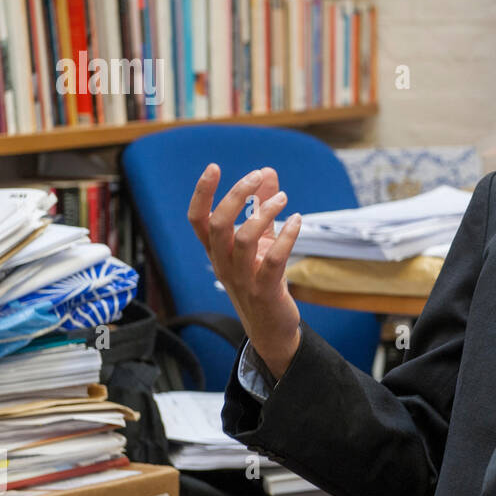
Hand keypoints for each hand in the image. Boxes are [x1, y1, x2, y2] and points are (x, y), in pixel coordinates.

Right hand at [188, 164, 301, 379]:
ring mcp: (243, 279)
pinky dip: (286, 237)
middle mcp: (224, 264)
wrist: (272, 328)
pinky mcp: (265, 291)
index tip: (213, 167)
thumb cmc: (263, 279)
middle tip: (256, 176)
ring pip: (243, 240)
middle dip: (235, 195)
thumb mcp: (262, 240)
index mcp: (217, 252)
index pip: (198, 220)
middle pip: (218, 225)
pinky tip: (297, 220)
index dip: (202, 193)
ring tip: (282, 197)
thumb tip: (267, 171)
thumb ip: (261, 206)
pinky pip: (273, 261)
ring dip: (264, 213)